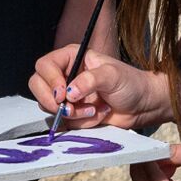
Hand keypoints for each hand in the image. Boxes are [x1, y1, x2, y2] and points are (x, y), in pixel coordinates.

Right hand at [28, 45, 172, 130]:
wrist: (143, 106)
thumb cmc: (131, 83)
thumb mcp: (112, 75)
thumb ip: (89, 80)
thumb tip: (69, 92)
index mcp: (71, 58)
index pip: (45, 66)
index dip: (49, 80)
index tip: (63, 94)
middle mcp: (65, 75)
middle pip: (37, 85)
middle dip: (51, 100)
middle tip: (68, 107)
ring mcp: (67, 96)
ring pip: (49, 107)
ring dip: (72, 113)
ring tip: (94, 110)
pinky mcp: (73, 113)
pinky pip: (64, 121)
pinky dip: (81, 122)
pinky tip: (98, 115)